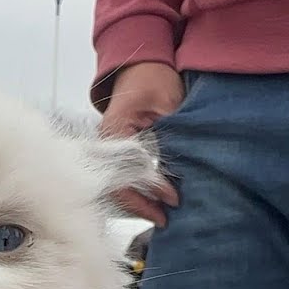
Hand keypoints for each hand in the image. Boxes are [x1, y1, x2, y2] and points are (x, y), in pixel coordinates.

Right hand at [99, 62, 184, 225]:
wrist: (141, 68)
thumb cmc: (154, 80)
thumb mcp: (169, 104)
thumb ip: (174, 136)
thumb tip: (182, 173)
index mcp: (113, 130)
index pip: (126, 171)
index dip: (148, 190)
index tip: (173, 199)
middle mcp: (105, 144)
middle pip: (116, 186)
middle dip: (141, 206)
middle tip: (166, 221)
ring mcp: (108, 150)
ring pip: (118, 186)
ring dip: (139, 203)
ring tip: (162, 217)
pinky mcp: (117, 153)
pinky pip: (123, 179)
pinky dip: (139, 193)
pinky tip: (156, 203)